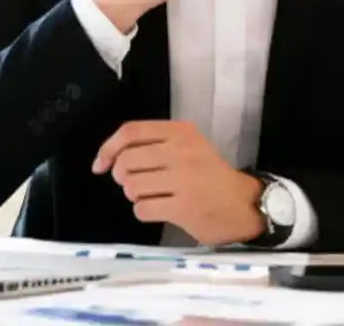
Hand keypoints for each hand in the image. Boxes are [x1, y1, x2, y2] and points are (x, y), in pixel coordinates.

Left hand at [92, 121, 265, 245]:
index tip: (100, 165)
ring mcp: (183, 179)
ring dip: (135, 195)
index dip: (108, 149)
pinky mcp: (184, 207)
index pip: (131, 132)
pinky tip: (161, 209)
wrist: (243, 204)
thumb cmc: (210, 175)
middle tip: (138, 184)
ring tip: (153, 196)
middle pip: (126, 162)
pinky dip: (145, 211)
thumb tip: (110, 159)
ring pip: (131, 187)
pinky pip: (142, 209)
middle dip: (123, 178)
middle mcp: (182, 151)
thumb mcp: (189, 146)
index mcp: (181, 132)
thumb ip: (155, 144)